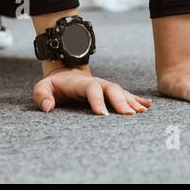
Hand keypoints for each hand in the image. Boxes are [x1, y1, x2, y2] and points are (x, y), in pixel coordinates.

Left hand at [34, 68, 152, 115]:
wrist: (66, 74)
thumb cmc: (54, 85)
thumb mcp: (43, 87)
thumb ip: (42, 95)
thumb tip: (48, 107)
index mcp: (81, 83)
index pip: (91, 90)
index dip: (97, 100)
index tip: (103, 114)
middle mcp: (97, 83)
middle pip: (112, 89)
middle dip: (121, 101)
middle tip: (129, 114)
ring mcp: (106, 87)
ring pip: (121, 92)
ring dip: (132, 101)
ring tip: (142, 112)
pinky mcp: (111, 93)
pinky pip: (126, 95)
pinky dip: (137, 100)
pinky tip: (148, 106)